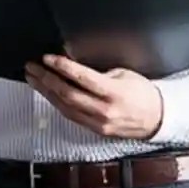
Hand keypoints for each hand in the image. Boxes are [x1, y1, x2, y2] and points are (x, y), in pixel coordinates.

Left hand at [25, 54, 162, 139]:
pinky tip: (47, 93)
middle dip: (46, 79)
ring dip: (46, 92)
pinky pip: (70, 115)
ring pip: (65, 107)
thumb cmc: (142, 92)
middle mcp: (104, 110)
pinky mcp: (95, 130)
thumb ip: (100, 72)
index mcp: (114, 92)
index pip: (82, 78)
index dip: (62, 67)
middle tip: (32, 67)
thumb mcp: (125, 74)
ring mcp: (98, 123)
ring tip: (33, 78)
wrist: (156, 119)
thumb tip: (74, 66)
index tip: (47, 58)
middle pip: (68, 94)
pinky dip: (56, 103)